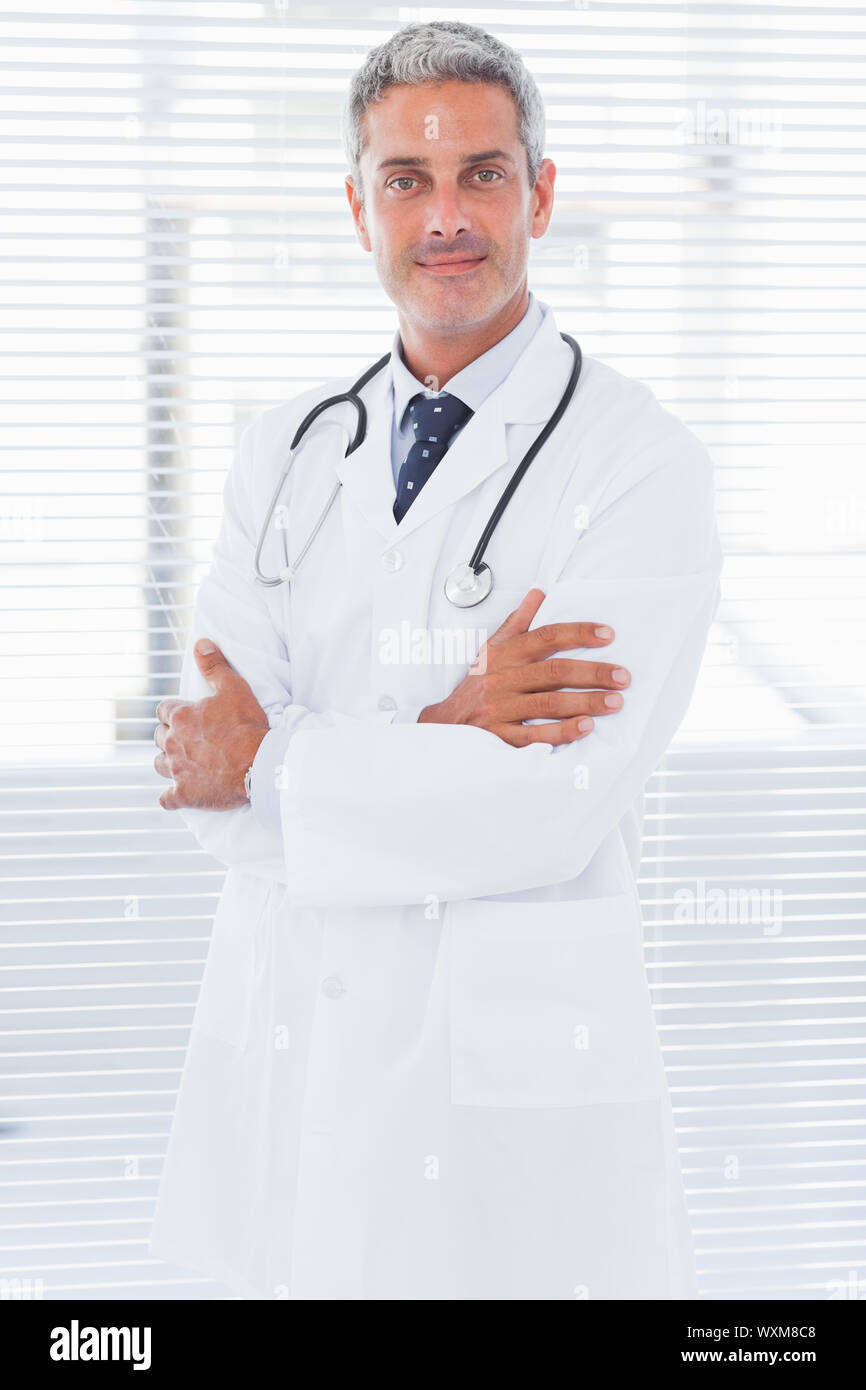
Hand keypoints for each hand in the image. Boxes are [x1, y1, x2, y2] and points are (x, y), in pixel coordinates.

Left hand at [154, 640, 269, 810]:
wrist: (260, 765)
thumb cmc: (248, 726)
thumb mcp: (234, 688)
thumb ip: (214, 666)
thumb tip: (200, 644)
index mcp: (180, 717)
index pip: (164, 711)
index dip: (175, 712)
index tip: (188, 716)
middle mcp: (172, 743)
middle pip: (160, 737)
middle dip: (171, 737)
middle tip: (190, 739)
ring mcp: (176, 771)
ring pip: (159, 765)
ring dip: (169, 763)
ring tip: (185, 763)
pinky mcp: (184, 795)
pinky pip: (166, 799)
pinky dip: (170, 796)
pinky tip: (179, 793)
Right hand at [418, 588, 629, 747]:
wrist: (443, 725)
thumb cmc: (476, 686)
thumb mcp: (492, 650)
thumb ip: (518, 623)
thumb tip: (539, 593)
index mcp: (505, 655)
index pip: (545, 637)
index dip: (577, 633)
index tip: (608, 634)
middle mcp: (502, 679)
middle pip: (553, 672)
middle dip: (592, 673)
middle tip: (623, 677)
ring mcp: (500, 709)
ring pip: (548, 704)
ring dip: (585, 702)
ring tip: (615, 702)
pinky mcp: (499, 737)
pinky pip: (534, 735)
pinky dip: (561, 732)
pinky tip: (586, 727)